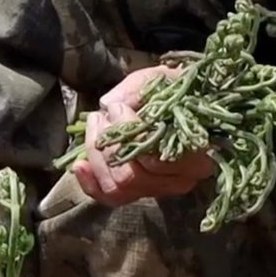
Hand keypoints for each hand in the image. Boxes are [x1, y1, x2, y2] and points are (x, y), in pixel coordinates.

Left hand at [72, 65, 216, 206]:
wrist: (176, 102)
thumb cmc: (172, 91)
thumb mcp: (160, 78)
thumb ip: (137, 88)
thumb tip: (108, 104)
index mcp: (195, 155)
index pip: (156, 159)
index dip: (129, 133)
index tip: (118, 108)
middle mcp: (179, 180)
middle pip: (131, 176)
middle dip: (107, 143)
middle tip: (100, 116)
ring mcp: (158, 189)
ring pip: (117, 187)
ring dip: (97, 156)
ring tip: (95, 126)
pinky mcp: (138, 193)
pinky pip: (111, 198)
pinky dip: (90, 183)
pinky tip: (79, 165)